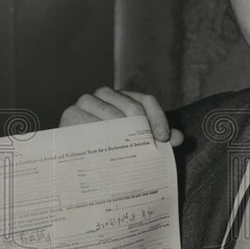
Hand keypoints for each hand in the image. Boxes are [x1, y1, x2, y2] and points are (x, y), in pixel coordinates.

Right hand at [59, 87, 183, 146]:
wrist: (73, 154)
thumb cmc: (108, 145)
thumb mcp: (133, 141)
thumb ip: (156, 137)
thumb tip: (178, 138)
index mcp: (123, 97)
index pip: (146, 100)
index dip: (158, 118)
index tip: (163, 138)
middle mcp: (104, 94)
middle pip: (131, 107)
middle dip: (144, 128)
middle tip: (150, 148)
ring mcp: (86, 102)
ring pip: (111, 115)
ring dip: (124, 133)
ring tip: (132, 150)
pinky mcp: (70, 115)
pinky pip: (89, 125)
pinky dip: (100, 136)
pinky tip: (108, 149)